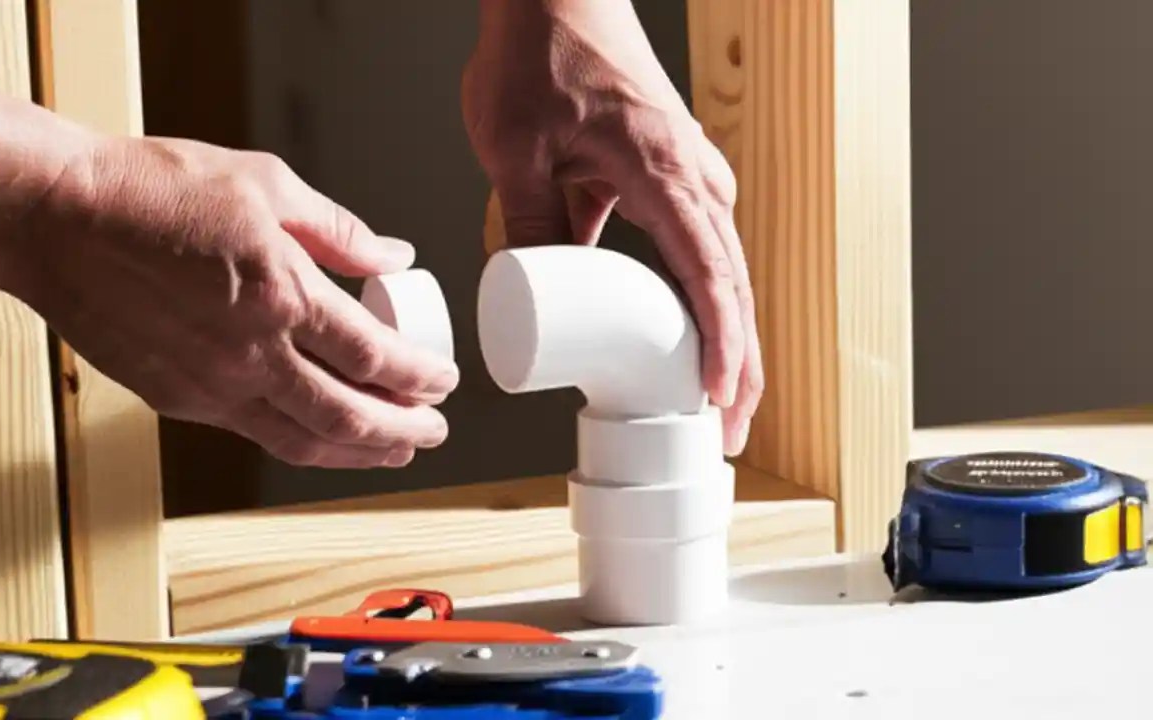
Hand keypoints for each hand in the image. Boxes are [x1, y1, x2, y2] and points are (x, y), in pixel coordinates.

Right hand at [20, 136, 459, 467]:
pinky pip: (253, 433)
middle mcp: (252, 354)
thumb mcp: (265, 184)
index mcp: (284, 295)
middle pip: (350, 416)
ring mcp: (211, 386)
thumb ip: (338, 229)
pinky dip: (298, 441)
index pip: (375, 357)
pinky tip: (317, 433)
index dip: (420, 376)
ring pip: (303, 441)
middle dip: (404, 429)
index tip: (443, 379)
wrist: (54, 218)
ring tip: (392, 451)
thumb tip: (394, 256)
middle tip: (434, 430)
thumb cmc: (151, 191)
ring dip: (358, 453)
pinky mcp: (176, 399)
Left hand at [461, 0, 761, 454]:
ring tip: (715, 407)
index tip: (715, 403)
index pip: (710, 279)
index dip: (719, 350)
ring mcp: (694, 177)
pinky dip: (703, 305)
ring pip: (724, 275)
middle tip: (722, 434)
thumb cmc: (541, 56)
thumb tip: (536, 303)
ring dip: (726, 342)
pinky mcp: (677, 177)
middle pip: (734, 290)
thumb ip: (530, 225)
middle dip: (735, 369)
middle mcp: (696, 179)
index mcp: (664, 174)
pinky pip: (702, 252)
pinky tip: (689, 346)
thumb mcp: (515, 150)